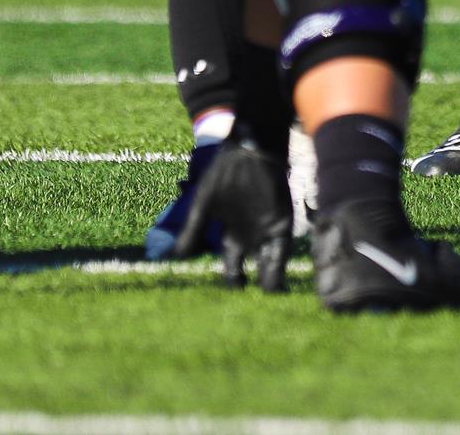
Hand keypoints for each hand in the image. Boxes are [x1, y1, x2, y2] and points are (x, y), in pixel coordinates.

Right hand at [176, 135, 293, 291]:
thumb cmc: (222, 174)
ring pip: (271, 263)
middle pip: (256, 268)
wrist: (249, 149)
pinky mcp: (282, 221)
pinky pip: (283, 248)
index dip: (233, 282)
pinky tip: (280, 280)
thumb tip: (176, 257)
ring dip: (272, 281)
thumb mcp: (204, 203)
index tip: (232, 295)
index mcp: (233, 236)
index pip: (233, 267)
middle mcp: (252, 236)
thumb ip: (192, 230)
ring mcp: (268, 229)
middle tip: (257, 311)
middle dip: (257, 287)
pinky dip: (281, 265)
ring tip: (271, 301)